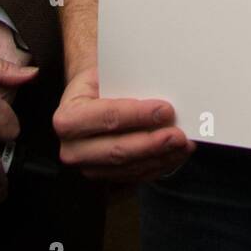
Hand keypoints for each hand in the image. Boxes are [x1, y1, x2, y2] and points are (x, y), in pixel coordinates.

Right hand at [52, 66, 195, 182]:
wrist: (88, 98)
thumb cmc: (100, 82)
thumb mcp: (106, 74)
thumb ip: (127, 82)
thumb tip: (164, 84)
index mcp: (67, 118)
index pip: (109, 118)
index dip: (139, 115)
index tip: (166, 109)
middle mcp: (72, 148)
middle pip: (118, 150)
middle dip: (153, 143)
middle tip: (179, 134)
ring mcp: (88, 166)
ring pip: (129, 167)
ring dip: (160, 157)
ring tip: (183, 144)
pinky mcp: (104, 176)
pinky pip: (135, 176)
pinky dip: (158, 165)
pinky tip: (175, 154)